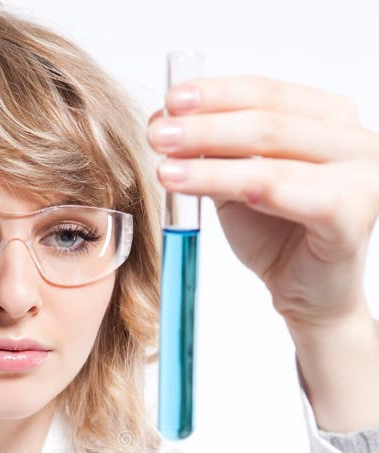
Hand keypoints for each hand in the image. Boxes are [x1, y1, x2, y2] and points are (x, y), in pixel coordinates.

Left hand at [147, 75, 378, 333]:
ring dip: (212, 163)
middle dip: (206, 127)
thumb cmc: (278, 237)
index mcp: (330, 119)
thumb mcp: (236, 184)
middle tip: (158, 135)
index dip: (216, 94)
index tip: (169, 101)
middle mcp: (355, 140)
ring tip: (166, 170)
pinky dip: (255, 190)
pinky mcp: (352, 218)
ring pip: (275, 160)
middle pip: (268, 123)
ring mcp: (362, 178)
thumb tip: (166, 120)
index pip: (268, 93)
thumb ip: (214, 152)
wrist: (306, 296)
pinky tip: (215, 189)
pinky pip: (297, 198)